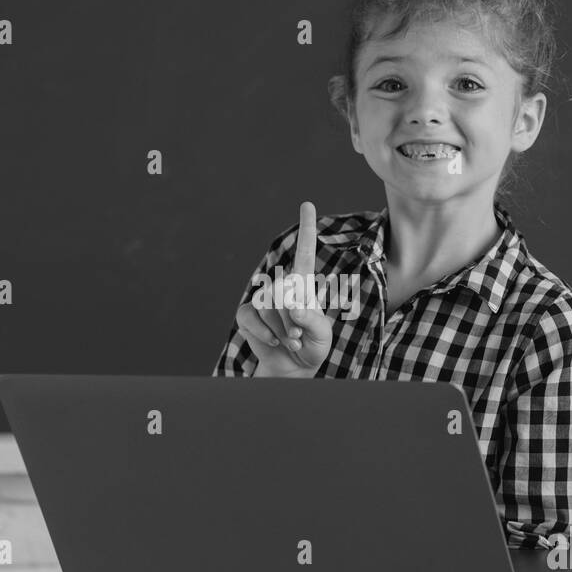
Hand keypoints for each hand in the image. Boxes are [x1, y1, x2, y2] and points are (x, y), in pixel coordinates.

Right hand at [235, 201, 335, 378]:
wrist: (292, 368)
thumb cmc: (312, 347)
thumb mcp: (323, 336)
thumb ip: (313, 321)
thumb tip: (292, 305)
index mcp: (303, 285)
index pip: (305, 253)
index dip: (306, 229)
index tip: (307, 204)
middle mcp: (281, 287)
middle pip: (284, 292)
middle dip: (293, 320)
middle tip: (298, 336)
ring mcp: (262, 299)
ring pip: (269, 307)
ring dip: (281, 330)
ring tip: (290, 341)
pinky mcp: (248, 314)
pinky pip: (253, 318)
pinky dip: (265, 334)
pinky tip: (274, 342)